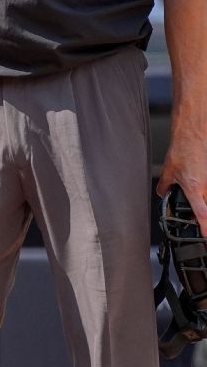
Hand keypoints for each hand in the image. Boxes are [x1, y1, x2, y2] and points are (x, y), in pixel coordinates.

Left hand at [158, 106, 206, 231]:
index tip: (205, 235)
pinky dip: (204, 190)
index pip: (202, 212)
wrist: (195, 131)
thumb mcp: (168, 171)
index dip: (204, 226)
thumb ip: (165, 186)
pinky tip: (199, 186)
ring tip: (196, 199)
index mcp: (194, 187)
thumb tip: (163, 194)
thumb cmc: (184, 148)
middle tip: (199, 220)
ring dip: (203, 200)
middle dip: (203, 215)